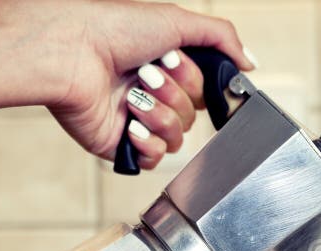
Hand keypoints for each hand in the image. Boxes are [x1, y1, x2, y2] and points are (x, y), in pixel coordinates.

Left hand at [46, 1, 255, 169]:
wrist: (69, 52)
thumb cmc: (113, 29)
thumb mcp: (178, 21)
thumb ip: (222, 38)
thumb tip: (251, 64)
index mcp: (165, 68)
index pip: (203, 91)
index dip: (196, 82)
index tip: (179, 63)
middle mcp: (152, 95)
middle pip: (193, 114)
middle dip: (175, 92)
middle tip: (148, 71)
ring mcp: (137, 121)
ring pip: (178, 137)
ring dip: (160, 114)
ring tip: (134, 93)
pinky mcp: (121, 144)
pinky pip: (156, 159)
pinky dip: (148, 141)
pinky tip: (131, 122)